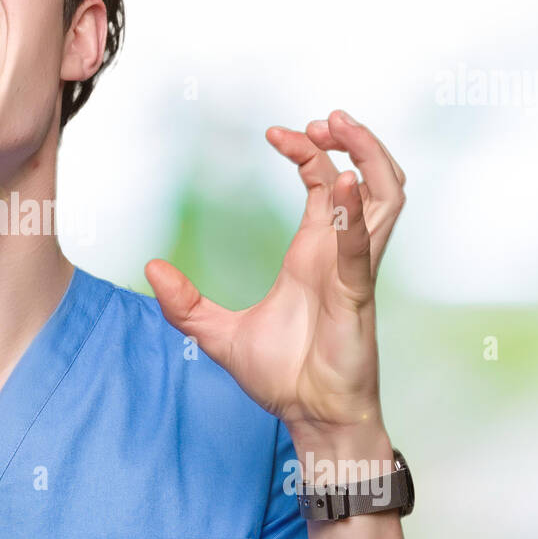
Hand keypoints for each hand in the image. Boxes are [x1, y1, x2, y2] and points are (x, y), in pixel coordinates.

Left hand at [146, 110, 405, 464]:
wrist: (311, 419)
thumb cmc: (283, 377)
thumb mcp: (218, 335)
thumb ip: (185, 303)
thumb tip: (151, 268)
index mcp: (314, 252)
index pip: (323, 183)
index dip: (308, 151)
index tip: (275, 133)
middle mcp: (341, 254)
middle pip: (368, 179)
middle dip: (353, 140)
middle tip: (324, 119)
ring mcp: (354, 272)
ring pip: (386, 200)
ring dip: (369, 159)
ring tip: (342, 130)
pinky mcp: (357, 298)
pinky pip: (361, 249)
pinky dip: (353, 216)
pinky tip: (340, 186)